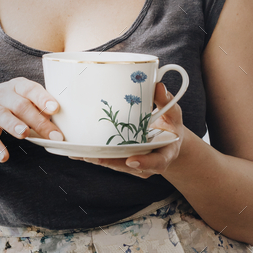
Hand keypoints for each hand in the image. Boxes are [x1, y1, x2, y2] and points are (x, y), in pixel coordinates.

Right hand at [0, 78, 62, 162]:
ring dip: (15, 125)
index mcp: (17, 87)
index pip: (30, 89)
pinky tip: (4, 156)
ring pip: (3, 117)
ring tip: (25, 134)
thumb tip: (60, 121)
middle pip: (21, 106)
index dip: (42, 98)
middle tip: (55, 136)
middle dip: (38, 121)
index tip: (55, 108)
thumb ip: (36, 105)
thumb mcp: (19, 96)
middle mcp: (3, 96)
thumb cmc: (5, 102)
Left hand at [68, 83, 183, 178]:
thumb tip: (158, 86)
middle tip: (96, 157)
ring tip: (83, 154)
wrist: (167, 140)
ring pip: (117, 165)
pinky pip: (111, 161)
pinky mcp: (125, 161)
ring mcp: (137, 165)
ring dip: (100, 160)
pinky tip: (80, 153)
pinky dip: (96, 157)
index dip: (145, 163)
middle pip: (131, 166)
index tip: (132, 160)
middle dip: (113, 162)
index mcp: (166, 152)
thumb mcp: (173, 112)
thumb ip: (166, 101)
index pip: (158, 161)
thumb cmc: (170, 125)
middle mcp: (151, 162)